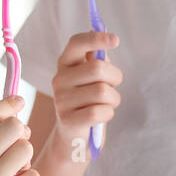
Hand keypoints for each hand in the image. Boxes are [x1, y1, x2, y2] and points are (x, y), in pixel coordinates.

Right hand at [51, 31, 121, 146]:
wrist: (75, 136)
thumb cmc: (88, 101)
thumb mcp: (92, 78)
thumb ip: (97, 59)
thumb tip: (107, 38)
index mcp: (65, 63)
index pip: (77, 43)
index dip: (96, 38)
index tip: (116, 39)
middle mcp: (59, 79)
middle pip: (98, 68)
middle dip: (115, 78)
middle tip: (112, 86)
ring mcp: (61, 100)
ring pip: (102, 92)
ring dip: (113, 99)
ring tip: (106, 104)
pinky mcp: (67, 121)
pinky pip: (98, 112)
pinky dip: (108, 113)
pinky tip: (102, 116)